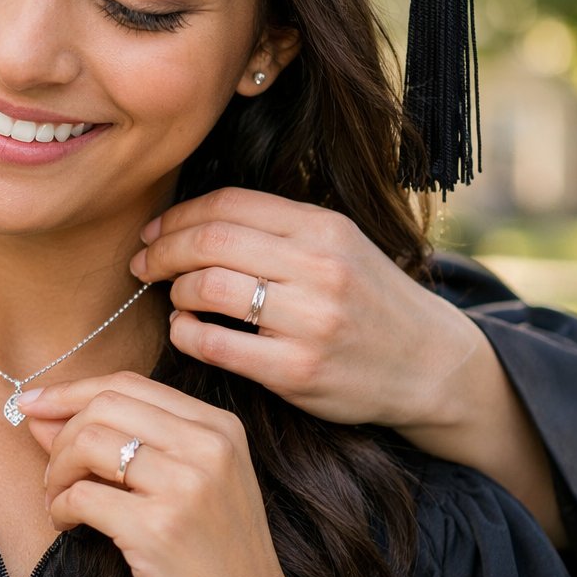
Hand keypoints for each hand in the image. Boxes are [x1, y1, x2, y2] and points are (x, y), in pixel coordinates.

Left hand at [21, 373, 311, 576]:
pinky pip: (82, 495)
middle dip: (60, 434)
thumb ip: (122, 439)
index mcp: (218, 426)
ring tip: (59, 499)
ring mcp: (186, 485)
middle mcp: (208, 446)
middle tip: (52, 472)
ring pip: (87, 442)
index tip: (33, 403)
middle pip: (104, 406)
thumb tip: (41, 411)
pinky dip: (61, 507)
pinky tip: (68, 523)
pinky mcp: (158, 528)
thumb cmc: (212, 553)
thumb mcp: (185, 482)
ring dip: (56, 472)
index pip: (128, 383)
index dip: (71, 391)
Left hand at [130, 187, 482, 430]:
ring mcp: (311, 321)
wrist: (432, 364)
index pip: (228, 205)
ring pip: (208, 288)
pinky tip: (185, 329)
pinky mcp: (299, 371)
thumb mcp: (338, 245)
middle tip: (144, 263)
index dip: (177, 216)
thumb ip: (276, 227)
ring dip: (175, 290)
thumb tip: (190, 219)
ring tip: (172, 296)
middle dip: (162, 250)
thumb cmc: (368, 299)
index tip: (153, 231)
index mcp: (325, 227)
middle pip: (209, 242)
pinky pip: (217, 345)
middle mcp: (320, 268)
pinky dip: (186, 333)